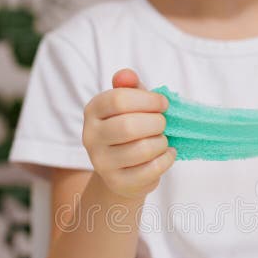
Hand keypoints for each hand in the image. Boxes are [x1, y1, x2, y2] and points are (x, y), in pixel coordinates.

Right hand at [83, 68, 176, 199]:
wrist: (121, 169)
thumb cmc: (129, 129)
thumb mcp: (129, 104)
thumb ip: (129, 87)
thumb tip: (127, 75)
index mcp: (93, 111)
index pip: (119, 99)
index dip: (148, 100)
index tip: (163, 104)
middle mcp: (91, 137)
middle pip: (129, 126)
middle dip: (156, 123)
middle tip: (163, 124)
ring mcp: (102, 163)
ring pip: (142, 149)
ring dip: (161, 142)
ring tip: (162, 140)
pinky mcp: (117, 182)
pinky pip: (150, 170)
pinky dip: (166, 160)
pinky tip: (166, 154)